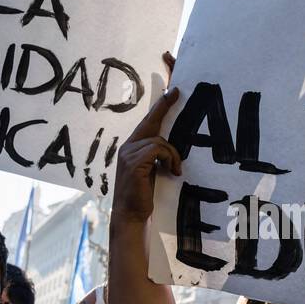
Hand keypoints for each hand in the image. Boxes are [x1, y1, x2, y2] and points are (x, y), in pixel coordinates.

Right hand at [111, 51, 181, 226]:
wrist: (131, 215)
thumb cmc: (143, 194)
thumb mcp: (152, 170)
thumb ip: (157, 155)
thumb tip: (170, 147)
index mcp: (133, 145)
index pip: (147, 119)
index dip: (160, 103)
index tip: (173, 88)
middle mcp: (128, 145)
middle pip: (151, 119)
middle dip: (164, 104)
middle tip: (176, 89)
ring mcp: (129, 153)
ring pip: (160, 140)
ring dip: (172, 156)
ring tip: (175, 170)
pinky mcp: (133, 163)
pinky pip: (158, 150)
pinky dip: (169, 160)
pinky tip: (172, 173)